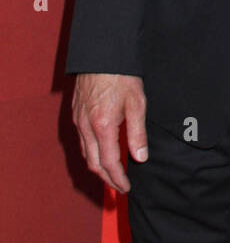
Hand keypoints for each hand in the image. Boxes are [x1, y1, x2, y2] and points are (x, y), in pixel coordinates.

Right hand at [72, 73, 147, 193]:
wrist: (102, 54)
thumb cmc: (122, 76)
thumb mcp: (137, 104)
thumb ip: (137, 133)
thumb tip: (140, 158)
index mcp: (102, 126)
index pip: (108, 162)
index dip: (117, 178)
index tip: (126, 188)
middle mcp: (86, 126)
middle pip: (93, 162)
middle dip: (107, 178)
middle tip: (120, 187)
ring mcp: (78, 120)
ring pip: (85, 153)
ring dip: (98, 167)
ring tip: (112, 174)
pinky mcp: (76, 113)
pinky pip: (81, 141)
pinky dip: (91, 153)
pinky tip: (100, 153)